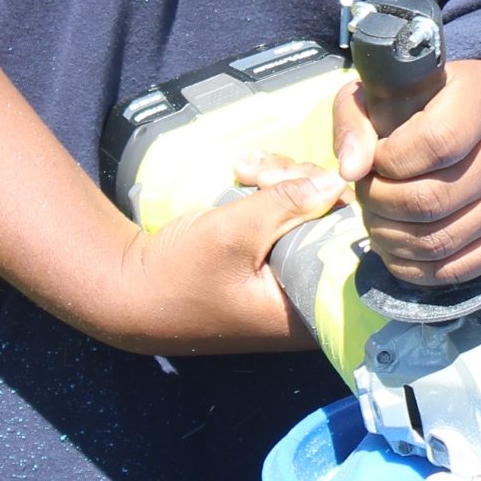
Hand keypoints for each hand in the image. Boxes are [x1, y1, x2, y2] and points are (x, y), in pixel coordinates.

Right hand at [98, 156, 349, 355]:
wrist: (131, 291)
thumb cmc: (179, 274)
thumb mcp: (233, 234)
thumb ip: (286, 205)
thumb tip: (337, 183)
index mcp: (310, 311)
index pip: (350, 249)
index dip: (334, 204)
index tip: (302, 179)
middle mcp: (309, 300)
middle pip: (331, 226)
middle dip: (298, 186)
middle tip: (256, 172)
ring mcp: (290, 280)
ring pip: (309, 216)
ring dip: (280, 183)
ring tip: (244, 169)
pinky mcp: (273, 264)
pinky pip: (287, 222)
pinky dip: (270, 195)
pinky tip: (247, 175)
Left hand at [332, 59, 480, 284]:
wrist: (480, 122)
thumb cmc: (425, 104)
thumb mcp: (383, 94)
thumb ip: (356, 121)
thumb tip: (351, 170)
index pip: (436, 142)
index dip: (389, 161)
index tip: (374, 160)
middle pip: (434, 199)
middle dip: (381, 204)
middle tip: (366, 194)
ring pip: (443, 240)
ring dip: (392, 239)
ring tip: (377, 219)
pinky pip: (460, 268)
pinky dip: (416, 268)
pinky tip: (397, 247)